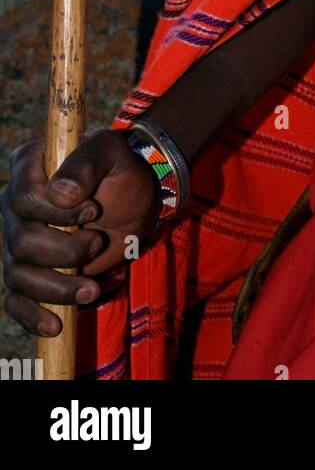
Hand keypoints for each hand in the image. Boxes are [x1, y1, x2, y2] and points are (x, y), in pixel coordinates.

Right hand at [0, 130, 160, 337]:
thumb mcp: (112, 152)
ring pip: (19, 275)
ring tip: (90, 288)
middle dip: (63, 251)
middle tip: (97, 241)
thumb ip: (87, 162)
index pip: (23, 197)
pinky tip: (55, 325)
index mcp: (28, 168)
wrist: (136, 201)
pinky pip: (17, 300)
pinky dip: (32, 315)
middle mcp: (15, 205)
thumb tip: (60, 193)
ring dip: (56, 287)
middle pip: (21, 241)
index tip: (91, 209)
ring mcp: (19, 240)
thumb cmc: (121, 169)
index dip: (54, 211)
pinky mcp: (30, 270)